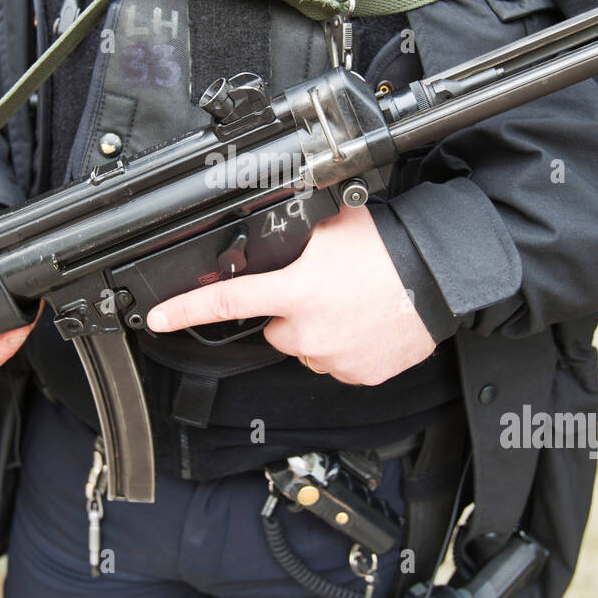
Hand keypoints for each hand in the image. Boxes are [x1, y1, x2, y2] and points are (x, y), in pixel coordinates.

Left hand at [145, 204, 435, 385]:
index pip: (229, 301)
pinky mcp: (357, 375)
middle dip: (290, 312)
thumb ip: (296, 233)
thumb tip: (276, 222)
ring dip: (319, 330)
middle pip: (275, 328)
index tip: (158, 319)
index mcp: (296, 291)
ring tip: (351, 304)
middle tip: (323, 290)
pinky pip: (336, 362)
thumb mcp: (333, 228)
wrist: (439, 279)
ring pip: (306, 347)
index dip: (186, 310)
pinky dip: (345, 347)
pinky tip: (365, 324)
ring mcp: (333, 357)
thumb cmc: (390, 250)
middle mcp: (308, 330)